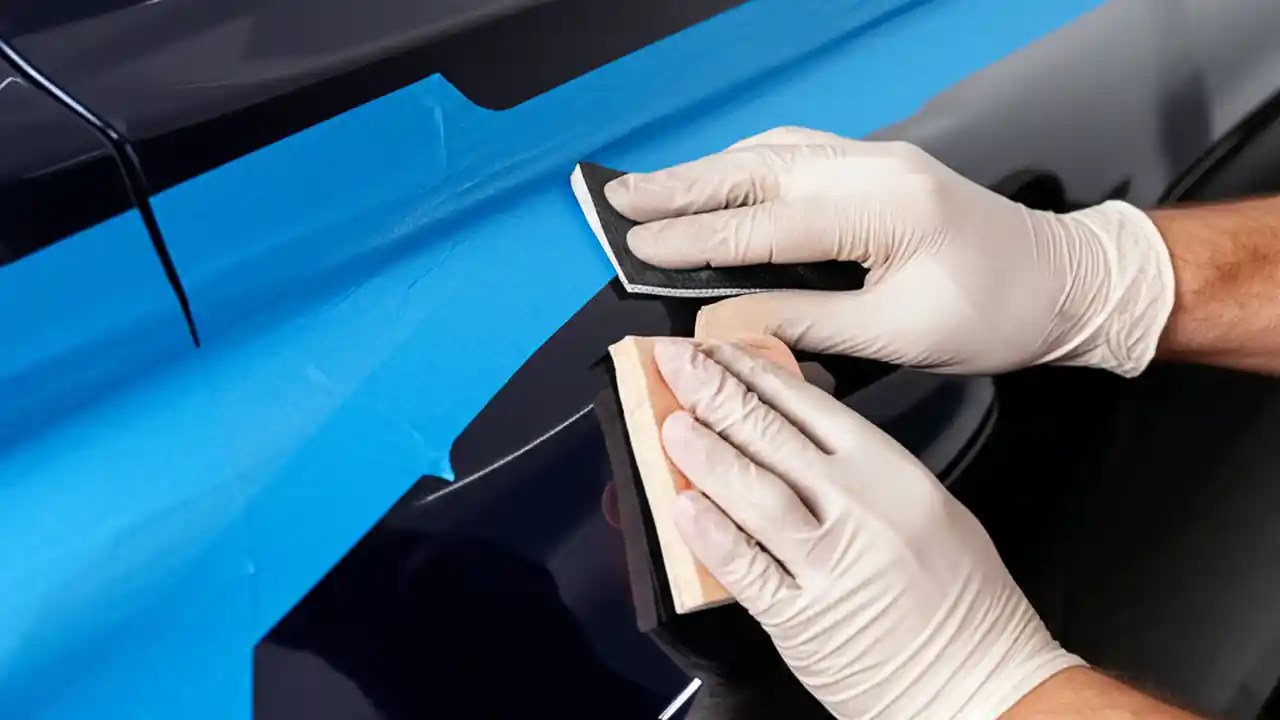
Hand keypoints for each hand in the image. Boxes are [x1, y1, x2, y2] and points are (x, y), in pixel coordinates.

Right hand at [607, 128, 1175, 376]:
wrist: (1066, 280)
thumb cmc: (996, 316)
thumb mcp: (900, 334)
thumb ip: (807, 320)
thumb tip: (725, 319)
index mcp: (886, 210)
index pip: (767, 224)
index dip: (696, 238)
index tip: (636, 247)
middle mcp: (876, 167)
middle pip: (758, 170)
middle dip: (682, 186)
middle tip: (615, 198)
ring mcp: (878, 158)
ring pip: (771, 154)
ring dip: (706, 171)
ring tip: (648, 190)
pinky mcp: (878, 166)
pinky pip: (796, 155)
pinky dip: (744, 168)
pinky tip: (716, 178)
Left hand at [654, 338, 1082, 717]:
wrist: (984, 682)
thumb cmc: (963, 599)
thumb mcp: (929, 506)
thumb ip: (862, 469)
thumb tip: (791, 430)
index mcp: (892, 471)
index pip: (809, 406)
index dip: (753, 372)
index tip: (715, 349)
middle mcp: (860, 509)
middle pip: (772, 438)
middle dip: (714, 394)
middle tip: (673, 363)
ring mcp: (830, 563)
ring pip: (754, 495)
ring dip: (705, 456)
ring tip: (669, 424)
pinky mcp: (804, 618)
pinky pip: (746, 570)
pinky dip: (711, 536)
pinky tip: (683, 507)